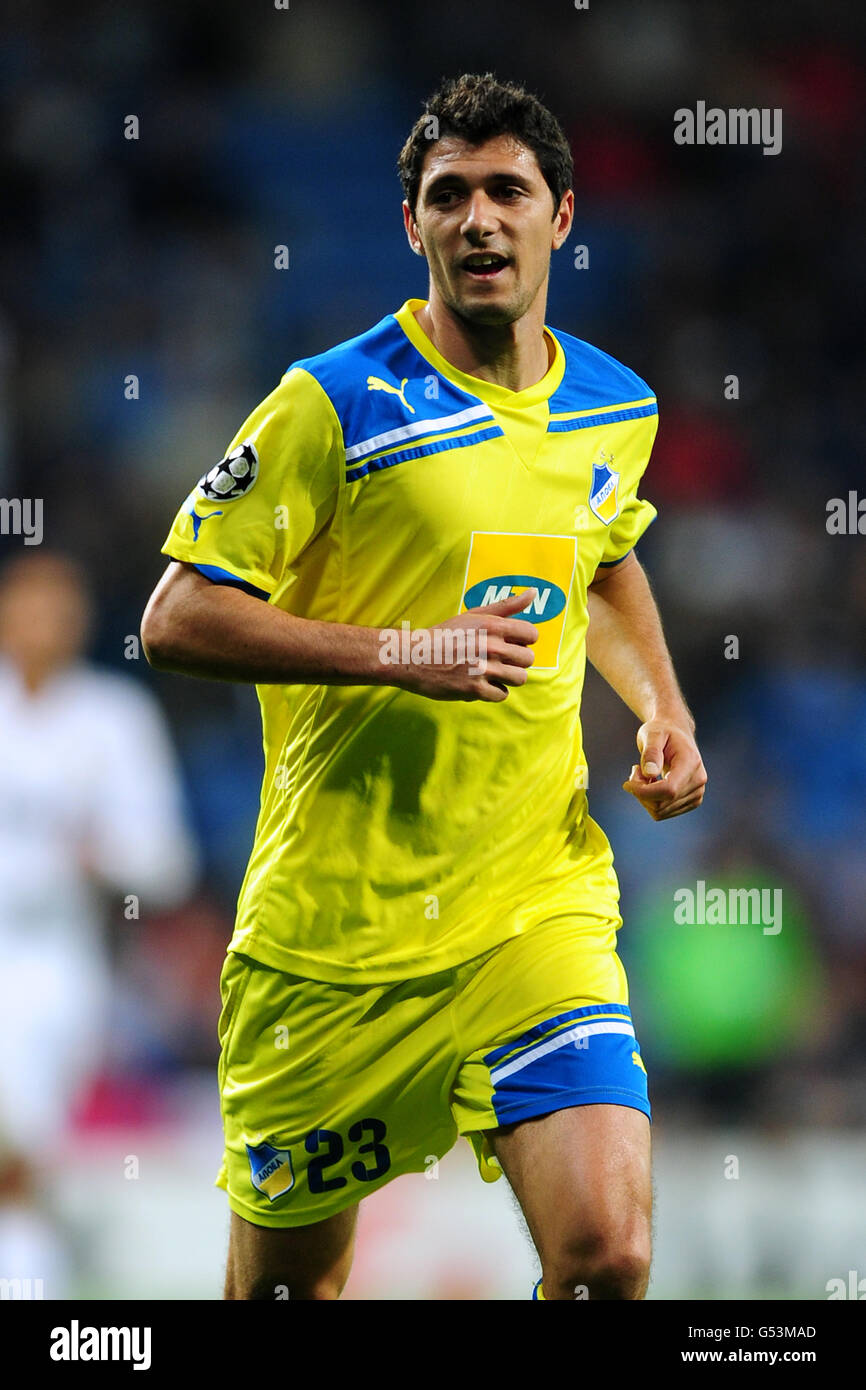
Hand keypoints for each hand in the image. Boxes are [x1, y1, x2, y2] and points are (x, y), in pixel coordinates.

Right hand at [392, 589, 537, 701]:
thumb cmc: (446, 635)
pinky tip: (480, 683)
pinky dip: (493, 691)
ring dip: (508, 677)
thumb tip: (534, 592)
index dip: (523, 640)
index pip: (532, 634)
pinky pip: (502, 694)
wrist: (414, 658)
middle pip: (529, 659)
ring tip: (492, 672)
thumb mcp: (474, 615)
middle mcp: (491, 646)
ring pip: (520, 678)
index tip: (510, 642)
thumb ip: (507, 606)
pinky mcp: (475, 689)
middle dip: (516, 660)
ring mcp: (484, 669)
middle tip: (498, 659)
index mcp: (493, 625)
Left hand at [622, 719, 706, 820]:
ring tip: (643, 775)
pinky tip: (651, 784)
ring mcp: (697, 793)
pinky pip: (663, 813)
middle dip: (641, 792)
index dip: (644, 792)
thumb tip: (650, 773)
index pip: (669, 790)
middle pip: (662, 804)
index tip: (627, 783)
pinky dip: (651, 802)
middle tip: (635, 771)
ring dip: (644, 798)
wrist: (676, 733)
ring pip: (660, 812)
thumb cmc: (662, 731)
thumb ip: (651, 752)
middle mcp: (698, 781)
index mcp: (691, 763)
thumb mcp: (652, 734)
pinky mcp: (691, 801)